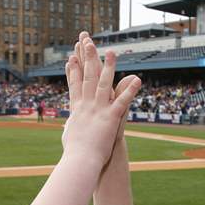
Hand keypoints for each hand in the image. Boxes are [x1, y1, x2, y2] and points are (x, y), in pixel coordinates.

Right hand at [61, 32, 139, 162]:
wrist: (80, 162)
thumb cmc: (74, 154)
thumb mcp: (70, 136)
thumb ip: (70, 127)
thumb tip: (68, 126)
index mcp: (77, 110)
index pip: (74, 85)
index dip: (73, 70)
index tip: (71, 57)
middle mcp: (86, 106)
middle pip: (87, 77)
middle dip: (87, 58)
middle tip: (86, 41)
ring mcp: (98, 110)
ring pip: (104, 84)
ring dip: (109, 67)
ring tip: (112, 52)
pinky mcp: (111, 118)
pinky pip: (122, 101)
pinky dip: (130, 90)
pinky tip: (137, 79)